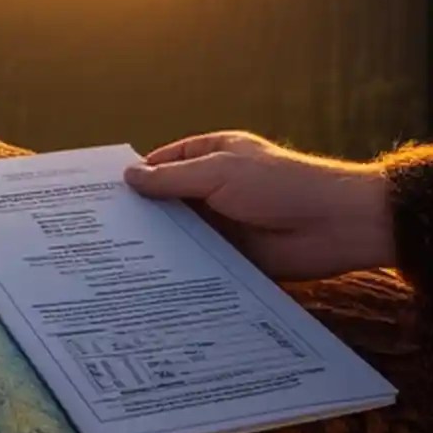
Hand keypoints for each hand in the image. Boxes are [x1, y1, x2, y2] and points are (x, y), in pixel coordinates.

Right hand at [123, 131, 395, 280]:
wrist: (334, 226)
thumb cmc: (279, 185)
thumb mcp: (219, 172)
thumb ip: (171, 178)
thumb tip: (128, 176)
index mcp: (212, 155)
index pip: (162, 163)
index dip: (135, 176)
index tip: (100, 194)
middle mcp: (213, 187)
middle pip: (167, 199)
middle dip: (140, 212)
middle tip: (98, 230)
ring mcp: (221, 221)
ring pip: (179, 231)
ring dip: (156, 241)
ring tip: (111, 257)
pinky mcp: (229, 253)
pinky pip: (196, 258)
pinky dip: (177, 264)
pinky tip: (146, 276)